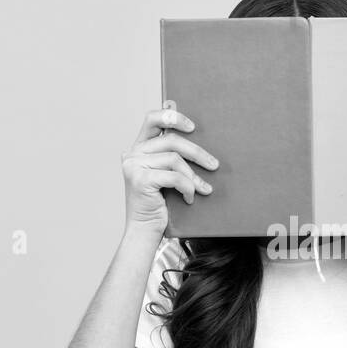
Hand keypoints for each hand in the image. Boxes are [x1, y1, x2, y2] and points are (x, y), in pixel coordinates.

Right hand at [122, 101, 217, 233]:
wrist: (145, 231)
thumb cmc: (160, 204)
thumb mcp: (167, 175)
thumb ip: (172, 155)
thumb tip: (195, 135)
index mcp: (138, 148)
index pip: (152, 119)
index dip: (173, 116)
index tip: (193, 126)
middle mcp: (132, 154)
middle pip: (171, 140)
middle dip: (197, 152)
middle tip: (214, 165)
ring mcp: (134, 166)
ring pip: (175, 159)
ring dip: (194, 176)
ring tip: (204, 189)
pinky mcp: (140, 180)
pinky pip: (174, 176)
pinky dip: (187, 187)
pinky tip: (190, 199)